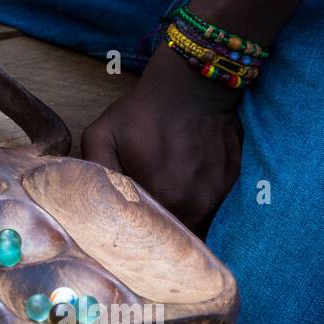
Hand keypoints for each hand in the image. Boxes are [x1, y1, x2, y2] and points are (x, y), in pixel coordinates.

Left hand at [81, 46, 242, 234]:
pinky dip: (199, 203)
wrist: (192, 85)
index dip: (135, 237)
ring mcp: (218, 194)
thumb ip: (94, 172)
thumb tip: (90, 204)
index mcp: (161, 195)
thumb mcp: (102, 134)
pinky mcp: (233, 183)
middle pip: (173, 235)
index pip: (148, 238)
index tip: (125, 231)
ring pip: (195, 223)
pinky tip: (186, 185)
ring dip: (180, 219)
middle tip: (142, 221)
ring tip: (164, 202)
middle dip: (157, 234)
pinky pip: (215, 207)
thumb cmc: (142, 111)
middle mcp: (195, 202)